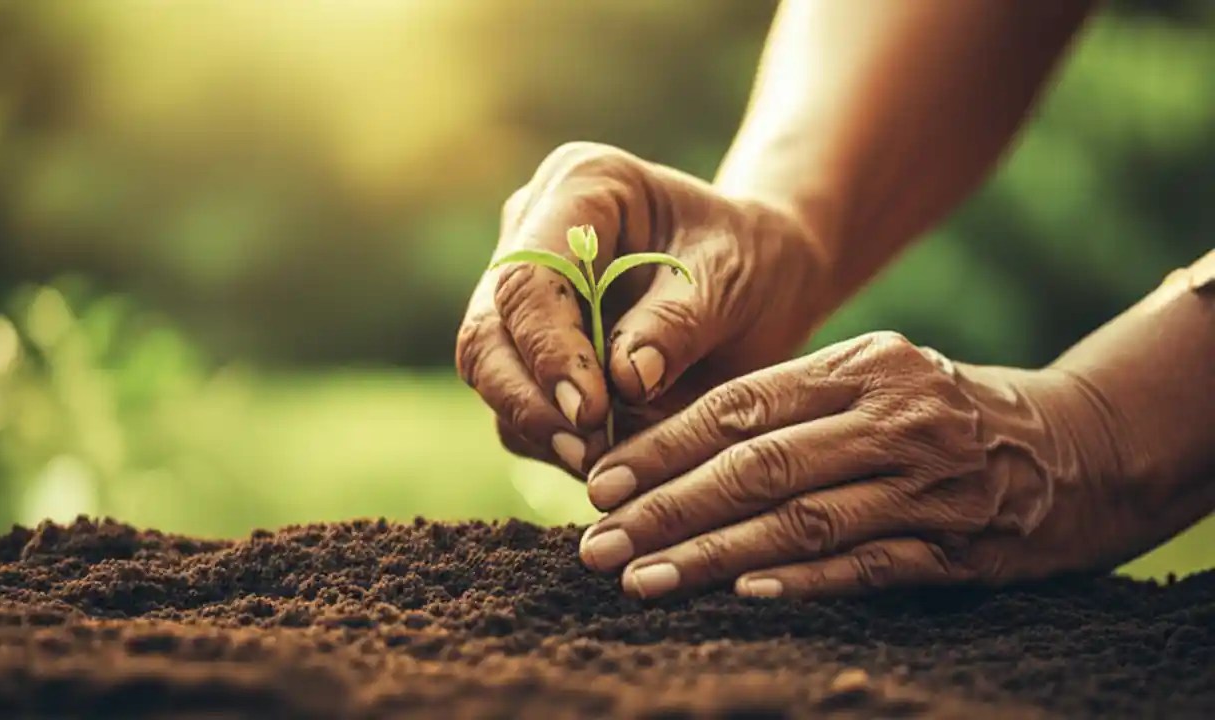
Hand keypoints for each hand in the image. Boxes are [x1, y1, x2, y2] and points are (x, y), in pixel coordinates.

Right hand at [455, 142, 829, 475]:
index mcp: (583, 184)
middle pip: (488, 328)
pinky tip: (605, 457)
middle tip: (588, 453)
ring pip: (489, 372)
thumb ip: (678, 322)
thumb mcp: (734, 280)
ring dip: (538, 428)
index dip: (550, 349)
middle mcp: (533, 228)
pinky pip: (514, 406)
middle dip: (529, 400)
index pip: (531, 273)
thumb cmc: (752, 263)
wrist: (762, 280)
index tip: (592, 412)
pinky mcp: (525, 346)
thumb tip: (625, 379)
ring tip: (603, 463)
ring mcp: (521, 290)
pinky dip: (551, 440)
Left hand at [578, 331, 1141, 599]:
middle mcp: (892, 417)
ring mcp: (925, 482)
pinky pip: (866, 566)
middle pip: (758, 466)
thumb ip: (790, 403)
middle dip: (668, 508)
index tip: (600, 483)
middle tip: (599, 544)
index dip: (664, 447)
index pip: (741, 406)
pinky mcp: (957, 545)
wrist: (1078, 445)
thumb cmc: (944, 409)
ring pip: (799, 521)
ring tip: (642, 579)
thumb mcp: (876, 376)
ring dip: (712, 555)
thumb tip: (668, 443)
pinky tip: (741, 592)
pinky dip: (801, 580)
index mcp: (861, 365)